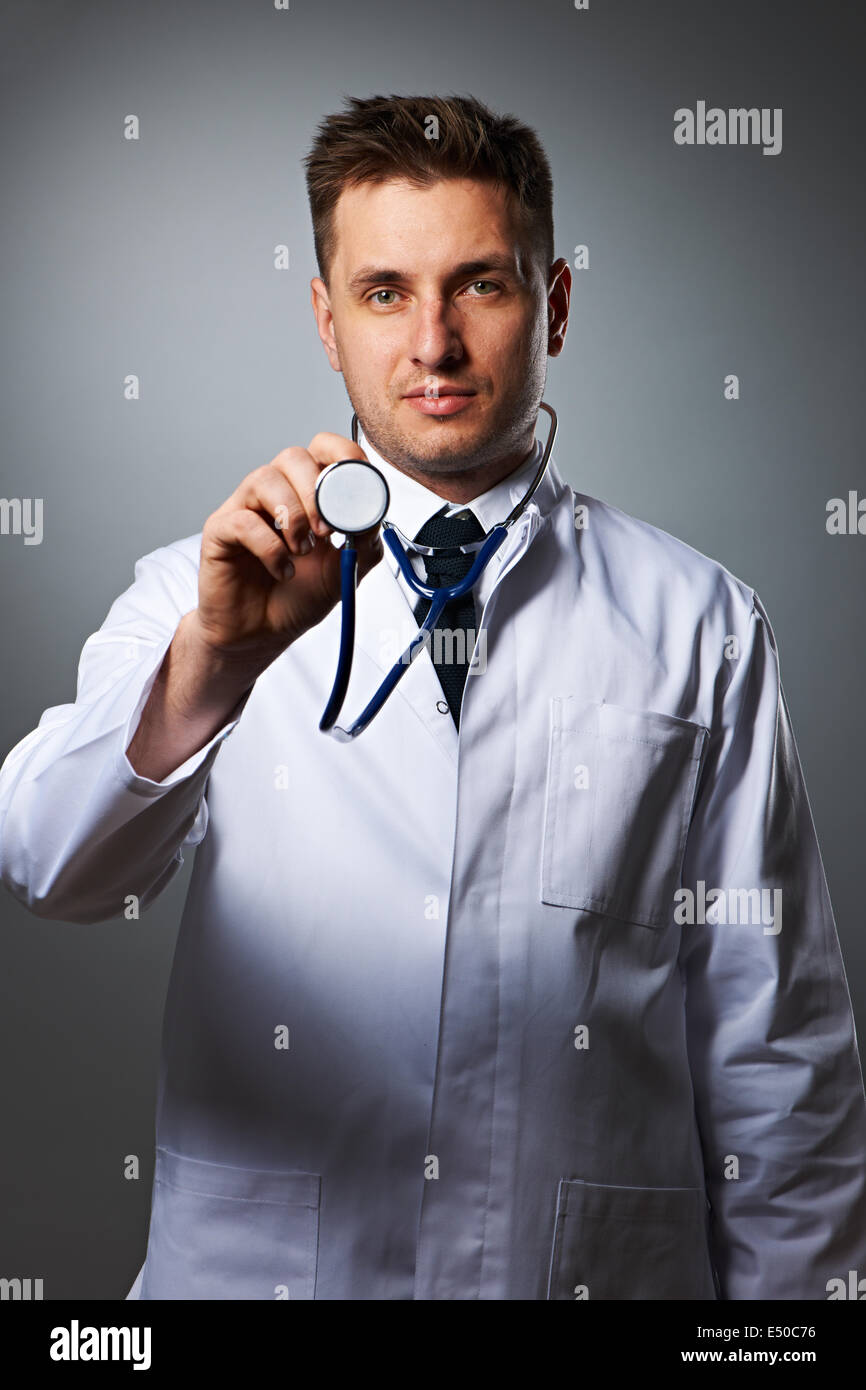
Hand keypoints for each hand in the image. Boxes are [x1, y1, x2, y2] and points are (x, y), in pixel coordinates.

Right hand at [193, 432, 383, 665]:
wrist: (264, 634)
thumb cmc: (297, 596)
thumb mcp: (344, 569)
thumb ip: (363, 540)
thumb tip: (373, 513)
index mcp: (307, 492)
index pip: (322, 448)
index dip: (343, 456)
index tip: (359, 489)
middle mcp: (275, 493)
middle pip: (292, 457)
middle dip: (316, 492)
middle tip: (327, 532)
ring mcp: (245, 508)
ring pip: (264, 479)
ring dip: (292, 517)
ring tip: (302, 552)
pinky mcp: (220, 531)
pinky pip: (243, 521)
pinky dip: (270, 548)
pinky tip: (282, 570)